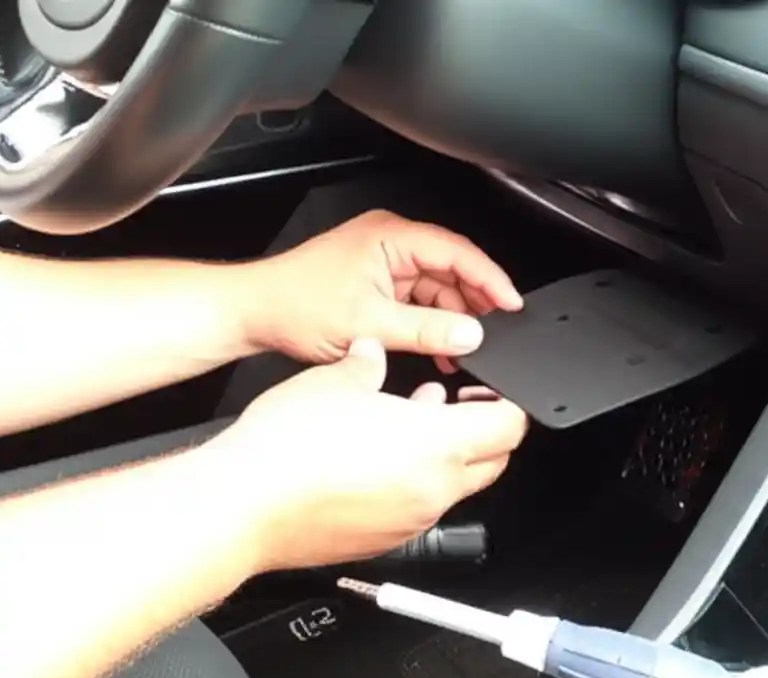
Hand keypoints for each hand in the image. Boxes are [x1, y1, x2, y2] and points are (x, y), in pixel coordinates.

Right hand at [204, 338, 528, 571]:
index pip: (510, 426)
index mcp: (439, 444)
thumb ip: (368, 363)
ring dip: (447, 456)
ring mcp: (411, 521)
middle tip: (461, 406)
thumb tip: (373, 354)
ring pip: (455, 487)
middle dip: (485, 432)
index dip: (507, 403)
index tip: (489, 392)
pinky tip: (380, 459)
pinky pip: (418, 509)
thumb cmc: (287, 448)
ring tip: (413, 423)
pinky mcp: (383, 540)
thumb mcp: (335, 379)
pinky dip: (415, 483)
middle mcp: (434, 489)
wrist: (242, 506)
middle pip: (494, 462)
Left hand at [245, 210, 523, 371]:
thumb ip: (427, 331)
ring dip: (452, 319)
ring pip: (438, 288)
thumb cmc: (295, 304)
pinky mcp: (379, 281)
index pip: (458, 252)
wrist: (255, 312)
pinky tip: (441, 348)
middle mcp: (391, 242)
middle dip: (473, 303)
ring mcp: (385, 261)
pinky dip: (432, 323)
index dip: (490, 278)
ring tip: (463, 351)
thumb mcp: (369, 325)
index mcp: (391, 236)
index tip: (512, 303)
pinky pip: (419, 299)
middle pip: (451, 269)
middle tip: (495, 332)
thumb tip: (472, 334)